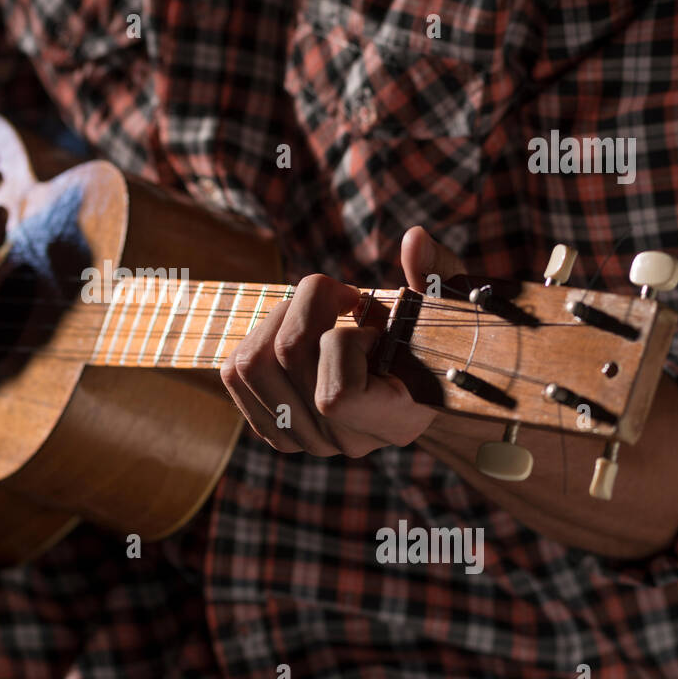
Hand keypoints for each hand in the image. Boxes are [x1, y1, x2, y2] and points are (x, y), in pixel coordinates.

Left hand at [220, 226, 465, 456]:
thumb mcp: (444, 305)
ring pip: (251, 363)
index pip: (336, 396)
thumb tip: (414, 238)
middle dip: (309, 306)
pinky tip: (299, 335)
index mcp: (394, 422)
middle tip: (342, 300)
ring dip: (280, 318)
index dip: (345, 341)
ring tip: (318, 315)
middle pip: (286, 357)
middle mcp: (345, 440)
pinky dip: (259, 337)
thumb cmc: (433, 342)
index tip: (373, 326)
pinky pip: (233, 374)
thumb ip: (436, 274)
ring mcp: (306, 439)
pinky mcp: (275, 428)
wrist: (419, 386)